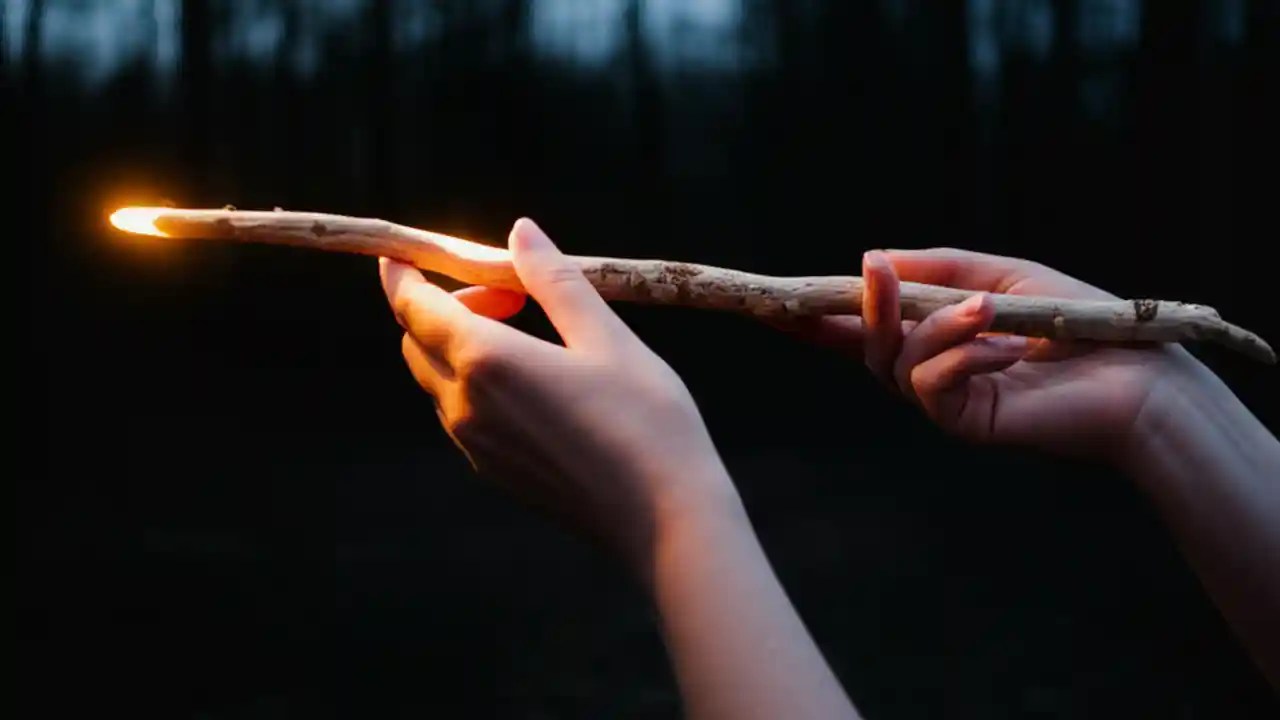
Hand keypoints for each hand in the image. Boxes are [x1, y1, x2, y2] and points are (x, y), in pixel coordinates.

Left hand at [379, 219, 734, 570]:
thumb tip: (519, 230)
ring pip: (438, 381)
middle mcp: (466, 406)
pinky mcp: (495, 472)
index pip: (413, 307)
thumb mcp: (606, 337)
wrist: (665, 522)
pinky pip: (463, 416)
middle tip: (510, 297)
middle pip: (418, 343)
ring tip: (534, 338)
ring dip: (461, 346)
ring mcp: (476, 446)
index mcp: (487, 361)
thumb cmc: (646, 421)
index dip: (401, 275)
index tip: (405, 252)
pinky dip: (477, 384)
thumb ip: (554, 280)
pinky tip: (538, 384)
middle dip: (444, 307)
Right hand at [779, 248, 1203, 461]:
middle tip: (874, 274)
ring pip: (896, 365)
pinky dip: (961, 356)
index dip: (816, 319)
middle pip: (867, 348)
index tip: (771, 304)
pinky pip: (931, 387)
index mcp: (938, 339)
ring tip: (983, 309)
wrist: (1139, 377)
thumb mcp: (999, 276)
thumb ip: (937, 268)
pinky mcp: (966, 423)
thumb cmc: (1079, 323)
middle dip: (865, 310)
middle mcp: (933, 374)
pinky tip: (1005, 347)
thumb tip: (873, 257)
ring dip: (933, 328)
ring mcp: (947, 402)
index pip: (863, 330)